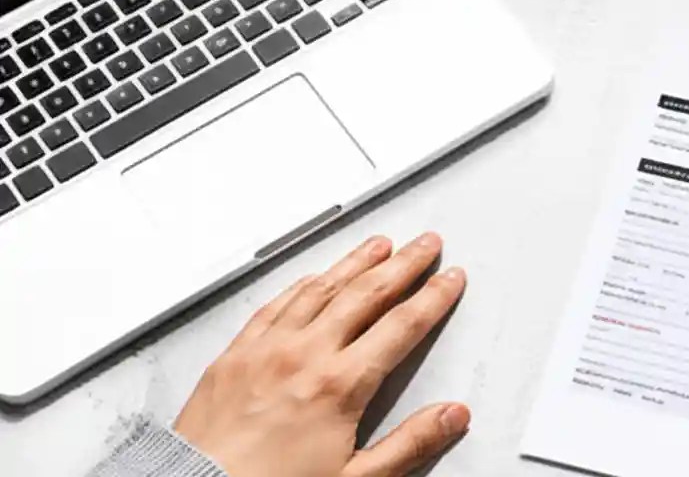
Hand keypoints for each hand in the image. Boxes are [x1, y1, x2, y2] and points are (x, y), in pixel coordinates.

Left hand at [174, 233, 469, 476]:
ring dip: (356, 262)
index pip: (401, 326)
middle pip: (367, 294)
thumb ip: (409, 444)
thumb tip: (452, 416)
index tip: (450, 279)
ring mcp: (266, 349)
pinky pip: (276, 303)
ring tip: (379, 245)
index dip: (432, 298)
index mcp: (339, 386)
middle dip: (403, 265)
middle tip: (426, 245)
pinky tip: (315, 276)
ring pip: (322, 288)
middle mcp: (304, 355)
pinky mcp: (235, 354)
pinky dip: (304, 283)